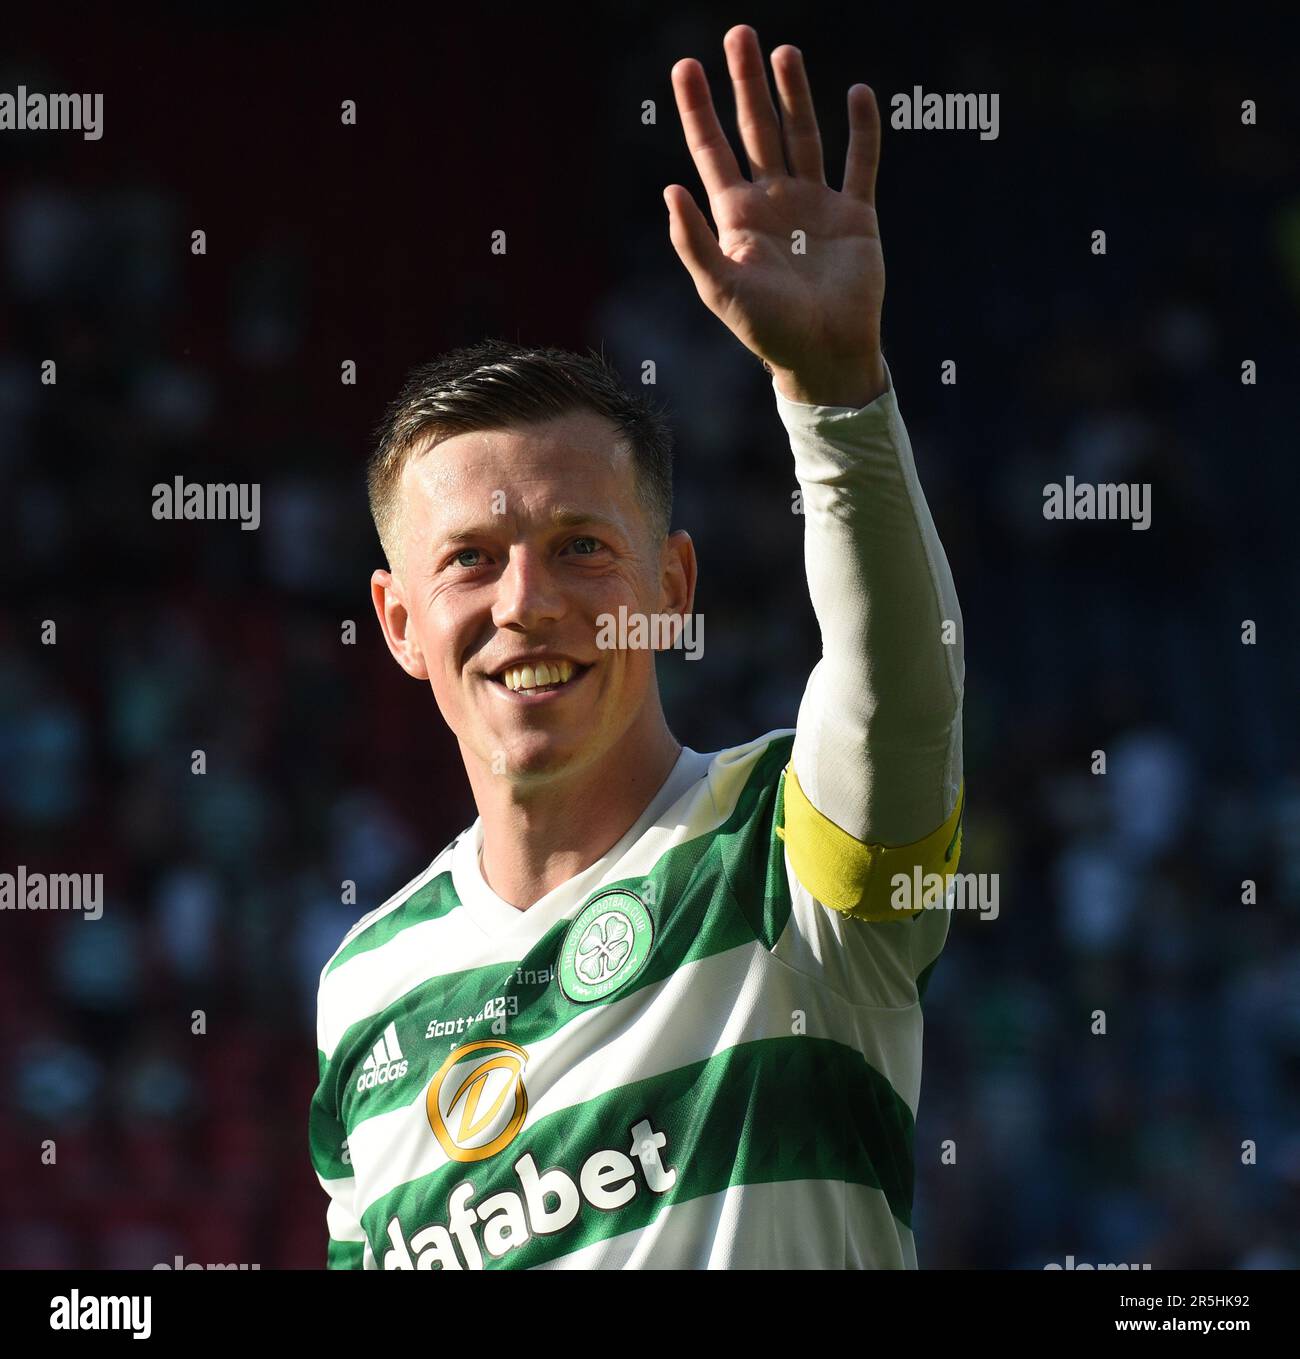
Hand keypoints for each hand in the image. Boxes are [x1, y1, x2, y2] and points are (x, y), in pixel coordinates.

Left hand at [666, 25, 886, 408]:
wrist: (825, 356)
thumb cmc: (768, 331)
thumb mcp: (721, 289)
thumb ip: (693, 242)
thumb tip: (669, 188)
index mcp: (738, 218)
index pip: (712, 151)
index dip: (697, 109)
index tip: (685, 66)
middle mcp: (775, 203)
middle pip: (756, 130)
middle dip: (746, 84)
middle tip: (738, 34)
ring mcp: (815, 206)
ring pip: (804, 135)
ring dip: (795, 94)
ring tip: (784, 52)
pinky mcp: (856, 217)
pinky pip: (860, 164)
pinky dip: (862, 130)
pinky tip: (858, 93)